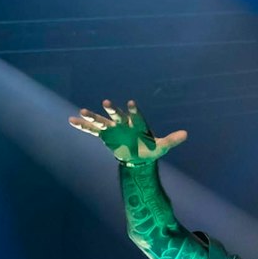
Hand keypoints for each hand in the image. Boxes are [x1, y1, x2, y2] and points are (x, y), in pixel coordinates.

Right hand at [68, 99, 186, 164]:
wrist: (138, 156)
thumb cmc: (150, 148)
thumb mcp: (162, 146)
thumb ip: (172, 140)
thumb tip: (186, 134)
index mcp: (138, 124)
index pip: (137, 116)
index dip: (135, 110)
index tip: (132, 103)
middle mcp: (124, 123)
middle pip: (117, 115)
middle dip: (112, 110)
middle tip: (107, 102)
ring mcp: (113, 128)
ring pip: (102, 121)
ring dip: (93, 117)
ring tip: (82, 111)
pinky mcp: (105, 135)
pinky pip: (92, 130)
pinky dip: (82, 126)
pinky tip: (71, 120)